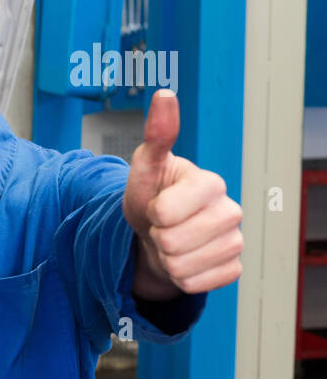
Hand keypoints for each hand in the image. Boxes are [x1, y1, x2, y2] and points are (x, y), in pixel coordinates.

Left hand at [122, 88, 242, 297]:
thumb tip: (165, 94)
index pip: (165, 212)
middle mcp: (231, 211)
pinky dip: (179, 277)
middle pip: (172, 243)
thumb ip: (156, 135)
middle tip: (162, 226)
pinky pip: (193, 284)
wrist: (157, 232)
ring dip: (166, 259)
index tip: (157, 205)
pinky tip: (184, 259)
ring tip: (170, 241)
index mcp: (210, 183)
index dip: (151, 213)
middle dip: (157, 237)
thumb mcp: (144, 168)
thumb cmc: (152, 197)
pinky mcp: (232, 269)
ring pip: (181, 266)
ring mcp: (234, 241)